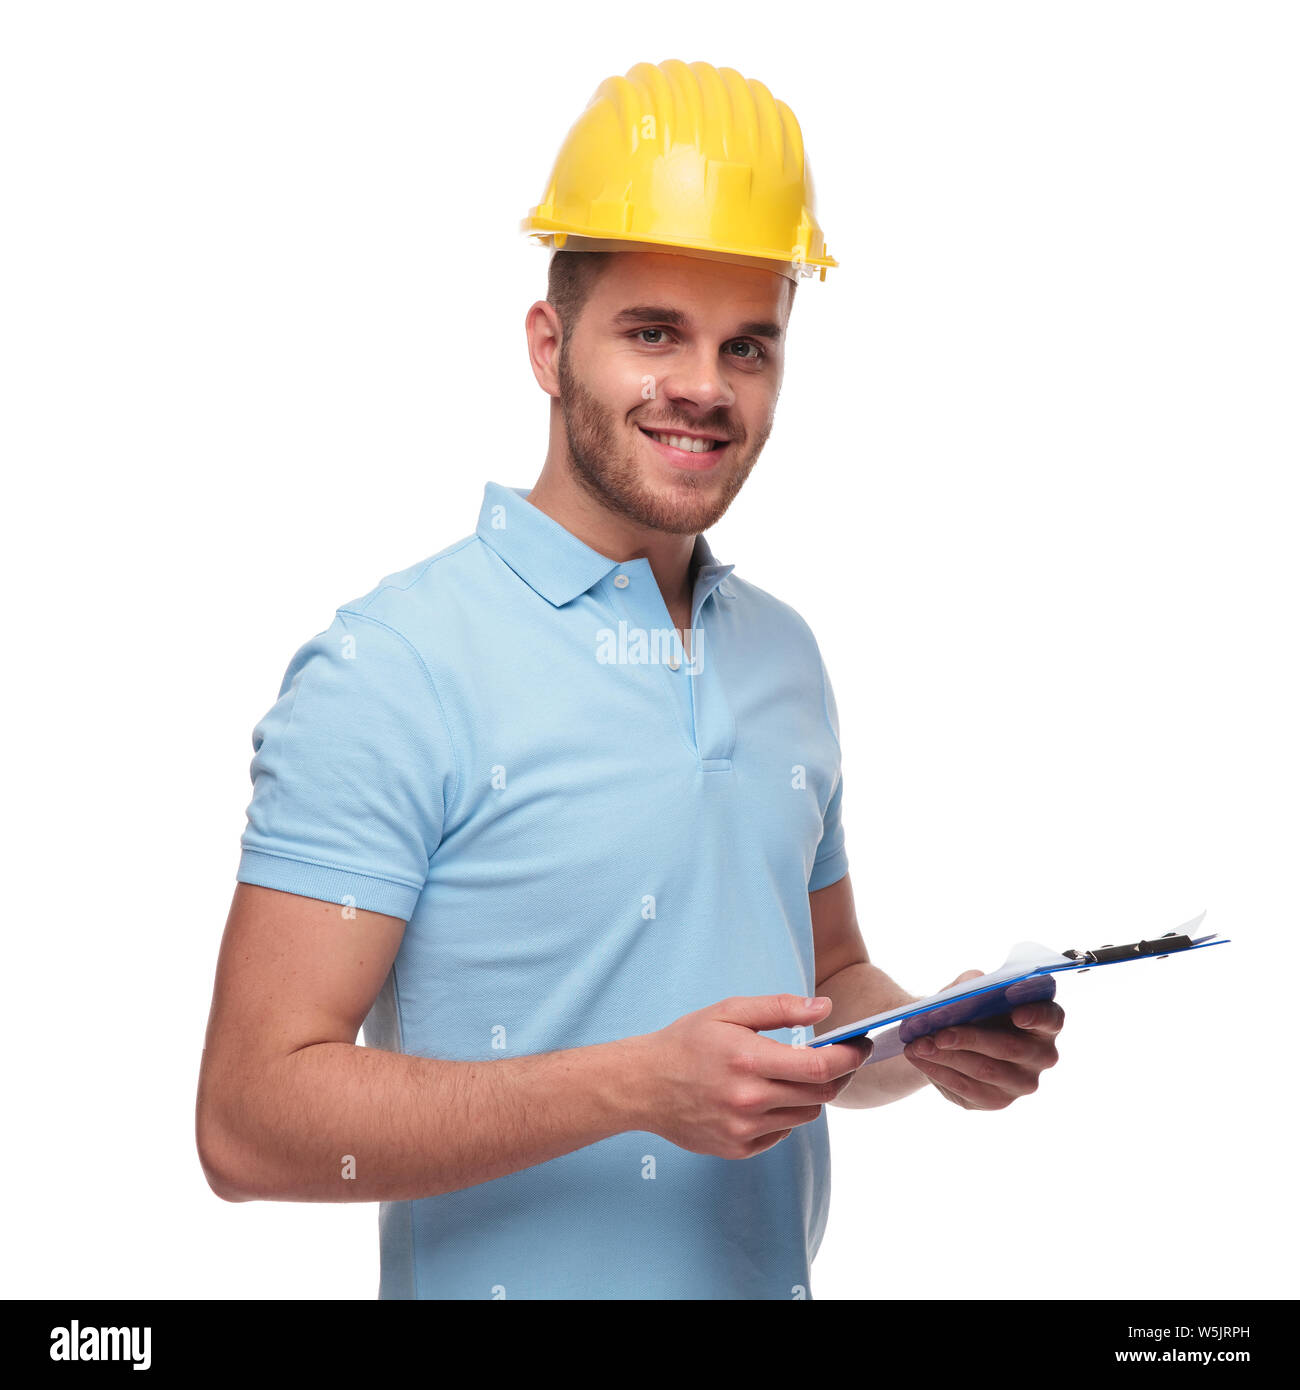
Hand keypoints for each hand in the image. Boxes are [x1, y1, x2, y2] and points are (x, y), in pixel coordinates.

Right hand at [633, 994, 870, 1157]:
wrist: (643, 1085)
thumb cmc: (686, 1042)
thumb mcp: (729, 1011)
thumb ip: (780, 1008)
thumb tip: (824, 1008)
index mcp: (749, 1060)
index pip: (820, 1066)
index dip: (850, 1056)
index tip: (861, 1045)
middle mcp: (750, 1100)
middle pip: (821, 1094)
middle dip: (838, 1074)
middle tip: (837, 1057)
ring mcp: (744, 1129)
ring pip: (806, 1115)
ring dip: (809, 1094)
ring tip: (788, 1074)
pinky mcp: (738, 1149)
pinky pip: (782, 1133)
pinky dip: (784, 1114)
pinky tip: (762, 1097)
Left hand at [902, 970, 1062, 1109]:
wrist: (952, 1037)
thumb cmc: (970, 1008)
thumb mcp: (971, 989)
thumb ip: (974, 985)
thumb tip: (969, 989)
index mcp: (1044, 1022)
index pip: (1051, 1019)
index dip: (1036, 1016)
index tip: (1017, 1012)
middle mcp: (1042, 1055)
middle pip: (1010, 1048)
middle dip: (970, 1039)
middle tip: (939, 1034)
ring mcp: (1022, 1082)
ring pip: (984, 1070)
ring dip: (947, 1057)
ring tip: (918, 1045)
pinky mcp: (998, 1100)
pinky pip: (968, 1089)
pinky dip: (939, 1072)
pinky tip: (919, 1060)